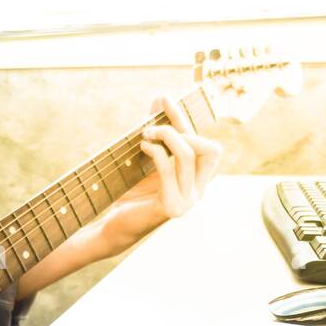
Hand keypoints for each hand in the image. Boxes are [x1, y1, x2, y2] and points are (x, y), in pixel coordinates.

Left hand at [92, 95, 223, 256]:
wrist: (116, 226)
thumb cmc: (131, 193)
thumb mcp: (146, 158)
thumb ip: (155, 132)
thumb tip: (159, 98)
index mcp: (198, 182)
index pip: (209, 147)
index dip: (187, 120)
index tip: (164, 99)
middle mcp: (198, 193)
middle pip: (208, 149)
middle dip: (180, 128)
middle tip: (151, 125)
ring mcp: (188, 202)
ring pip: (187, 155)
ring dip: (166, 136)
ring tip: (144, 135)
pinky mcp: (171, 208)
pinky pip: (169, 169)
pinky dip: (156, 152)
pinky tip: (143, 147)